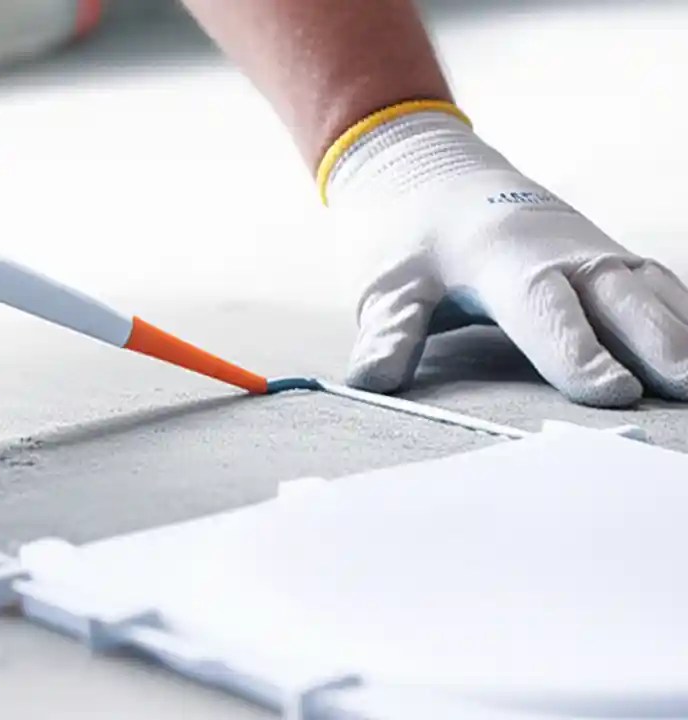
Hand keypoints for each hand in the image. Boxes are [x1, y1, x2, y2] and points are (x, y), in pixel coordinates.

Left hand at [325, 107, 687, 407]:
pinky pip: (655, 283)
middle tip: (687, 388)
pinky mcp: (603, 254)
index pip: (544, 307)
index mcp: (498, 254)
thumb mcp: (386, 282)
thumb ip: (388, 331)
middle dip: (656, 342)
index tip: (614, 393)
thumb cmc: (404, 231)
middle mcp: (556, 247)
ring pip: (648, 287)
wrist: (425, 166)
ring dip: (682, 330)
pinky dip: (683, 314)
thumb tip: (369, 379)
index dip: (578, 351)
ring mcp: (587, 247)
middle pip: (616, 295)